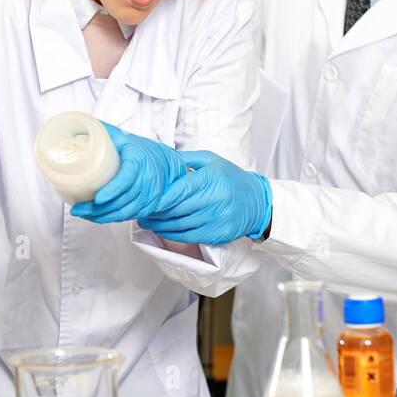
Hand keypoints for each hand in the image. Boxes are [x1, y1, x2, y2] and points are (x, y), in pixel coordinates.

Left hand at [70, 122, 185, 222]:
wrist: (162, 160)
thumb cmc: (138, 148)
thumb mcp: (121, 136)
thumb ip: (102, 131)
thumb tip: (77, 126)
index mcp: (138, 159)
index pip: (127, 178)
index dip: (113, 190)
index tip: (98, 199)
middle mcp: (147, 178)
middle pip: (123, 199)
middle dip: (99, 209)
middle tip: (78, 209)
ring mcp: (150, 194)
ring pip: (126, 211)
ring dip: (103, 217)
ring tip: (83, 214)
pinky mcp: (149, 205)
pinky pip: (130, 216)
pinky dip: (113, 219)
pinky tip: (98, 218)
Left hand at [137, 150, 271, 244]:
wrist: (257, 202)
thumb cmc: (231, 178)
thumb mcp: (211, 160)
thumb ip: (186, 160)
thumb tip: (160, 161)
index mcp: (211, 178)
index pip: (179, 190)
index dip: (159, 197)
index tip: (144, 198)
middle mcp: (216, 199)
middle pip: (177, 208)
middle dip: (155, 211)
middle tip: (138, 210)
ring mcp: (218, 218)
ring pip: (181, 224)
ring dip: (159, 225)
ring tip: (144, 221)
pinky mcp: (219, 233)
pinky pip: (190, 236)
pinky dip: (172, 235)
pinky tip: (160, 230)